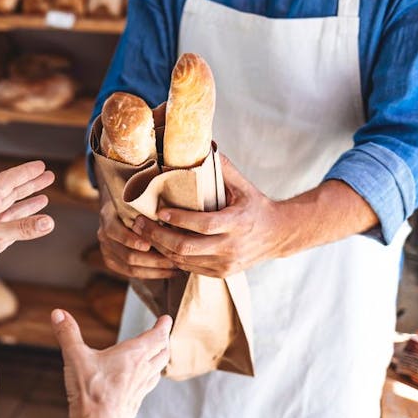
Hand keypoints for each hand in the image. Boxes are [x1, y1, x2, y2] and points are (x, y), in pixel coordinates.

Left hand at [0, 161, 54, 297]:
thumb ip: (21, 228)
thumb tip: (46, 222)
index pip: (8, 180)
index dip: (26, 172)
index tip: (41, 166)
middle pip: (12, 192)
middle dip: (30, 184)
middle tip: (47, 177)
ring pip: (12, 210)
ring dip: (28, 203)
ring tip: (44, 197)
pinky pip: (11, 229)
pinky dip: (23, 224)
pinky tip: (32, 223)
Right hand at [52, 309, 170, 417]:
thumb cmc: (90, 391)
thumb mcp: (75, 356)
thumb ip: (68, 333)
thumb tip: (58, 313)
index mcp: (133, 354)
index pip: (157, 336)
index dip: (163, 326)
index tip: (166, 319)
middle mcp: (142, 370)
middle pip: (163, 352)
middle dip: (164, 341)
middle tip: (163, 334)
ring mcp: (141, 388)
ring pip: (158, 369)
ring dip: (160, 359)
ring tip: (157, 355)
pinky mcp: (135, 403)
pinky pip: (148, 386)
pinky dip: (150, 377)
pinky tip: (142, 381)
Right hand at [96, 186, 178, 279]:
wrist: (119, 207)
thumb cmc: (135, 200)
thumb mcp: (137, 197)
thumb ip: (146, 205)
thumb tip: (167, 212)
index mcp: (107, 217)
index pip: (114, 231)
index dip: (130, 239)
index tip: (148, 244)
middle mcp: (103, 235)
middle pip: (127, 254)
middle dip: (153, 259)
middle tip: (174, 260)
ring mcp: (106, 250)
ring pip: (131, 267)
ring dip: (155, 270)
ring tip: (175, 269)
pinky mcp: (112, 262)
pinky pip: (131, 273)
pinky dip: (150, 274)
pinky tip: (167, 273)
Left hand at [132, 154, 281, 277]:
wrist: (278, 235)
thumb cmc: (255, 205)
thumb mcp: (243, 184)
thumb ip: (222, 167)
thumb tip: (203, 144)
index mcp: (237, 222)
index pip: (203, 224)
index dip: (178, 219)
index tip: (159, 211)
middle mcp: (231, 246)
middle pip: (187, 247)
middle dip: (158, 236)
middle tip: (139, 223)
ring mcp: (226, 264)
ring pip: (184, 261)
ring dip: (160, 248)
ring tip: (143, 233)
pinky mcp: (222, 273)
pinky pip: (189, 269)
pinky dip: (172, 258)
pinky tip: (159, 245)